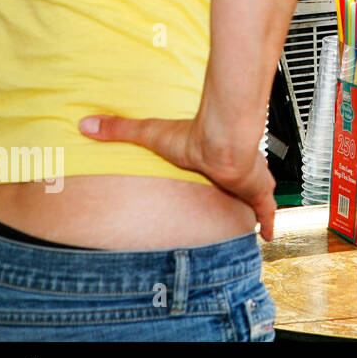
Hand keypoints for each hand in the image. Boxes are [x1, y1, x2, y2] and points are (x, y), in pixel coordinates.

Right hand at [78, 112, 277, 239]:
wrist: (222, 141)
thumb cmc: (193, 136)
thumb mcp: (150, 134)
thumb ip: (120, 130)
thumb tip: (86, 124)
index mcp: (212, 155)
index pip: (215, 163)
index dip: (216, 169)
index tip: (215, 172)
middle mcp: (235, 167)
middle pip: (239, 179)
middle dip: (239, 186)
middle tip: (235, 197)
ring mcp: (249, 180)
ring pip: (256, 193)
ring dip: (256, 202)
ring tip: (254, 216)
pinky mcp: (257, 192)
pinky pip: (266, 210)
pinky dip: (269, 221)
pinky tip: (269, 234)